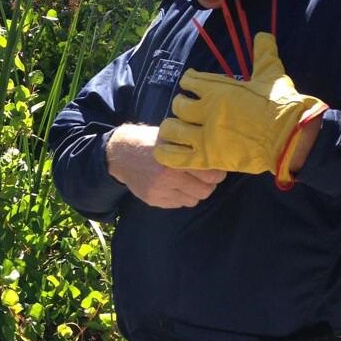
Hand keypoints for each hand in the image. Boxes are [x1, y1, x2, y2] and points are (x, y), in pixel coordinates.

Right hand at [107, 123, 225, 207]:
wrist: (121, 154)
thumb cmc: (151, 141)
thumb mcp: (171, 136)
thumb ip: (192, 146)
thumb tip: (219, 152)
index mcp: (176, 160)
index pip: (211, 175)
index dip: (217, 172)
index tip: (216, 167)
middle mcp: (168, 178)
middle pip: (205, 191)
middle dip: (208, 184)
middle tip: (205, 177)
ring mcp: (160, 192)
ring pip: (192, 200)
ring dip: (194, 192)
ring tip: (188, 181)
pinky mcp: (153, 200)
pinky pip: (178, 204)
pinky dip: (180, 196)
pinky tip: (174, 185)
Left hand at [154, 33, 326, 183]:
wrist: (289, 137)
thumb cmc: (281, 105)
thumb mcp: (272, 75)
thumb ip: (263, 54)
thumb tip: (263, 35)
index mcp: (219, 89)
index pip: (190, 81)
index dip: (189, 82)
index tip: (191, 85)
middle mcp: (207, 110)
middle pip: (178, 105)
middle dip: (180, 106)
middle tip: (186, 110)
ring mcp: (205, 135)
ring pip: (171, 129)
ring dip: (171, 129)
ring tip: (177, 130)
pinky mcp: (207, 158)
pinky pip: (174, 156)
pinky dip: (167, 153)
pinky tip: (170, 150)